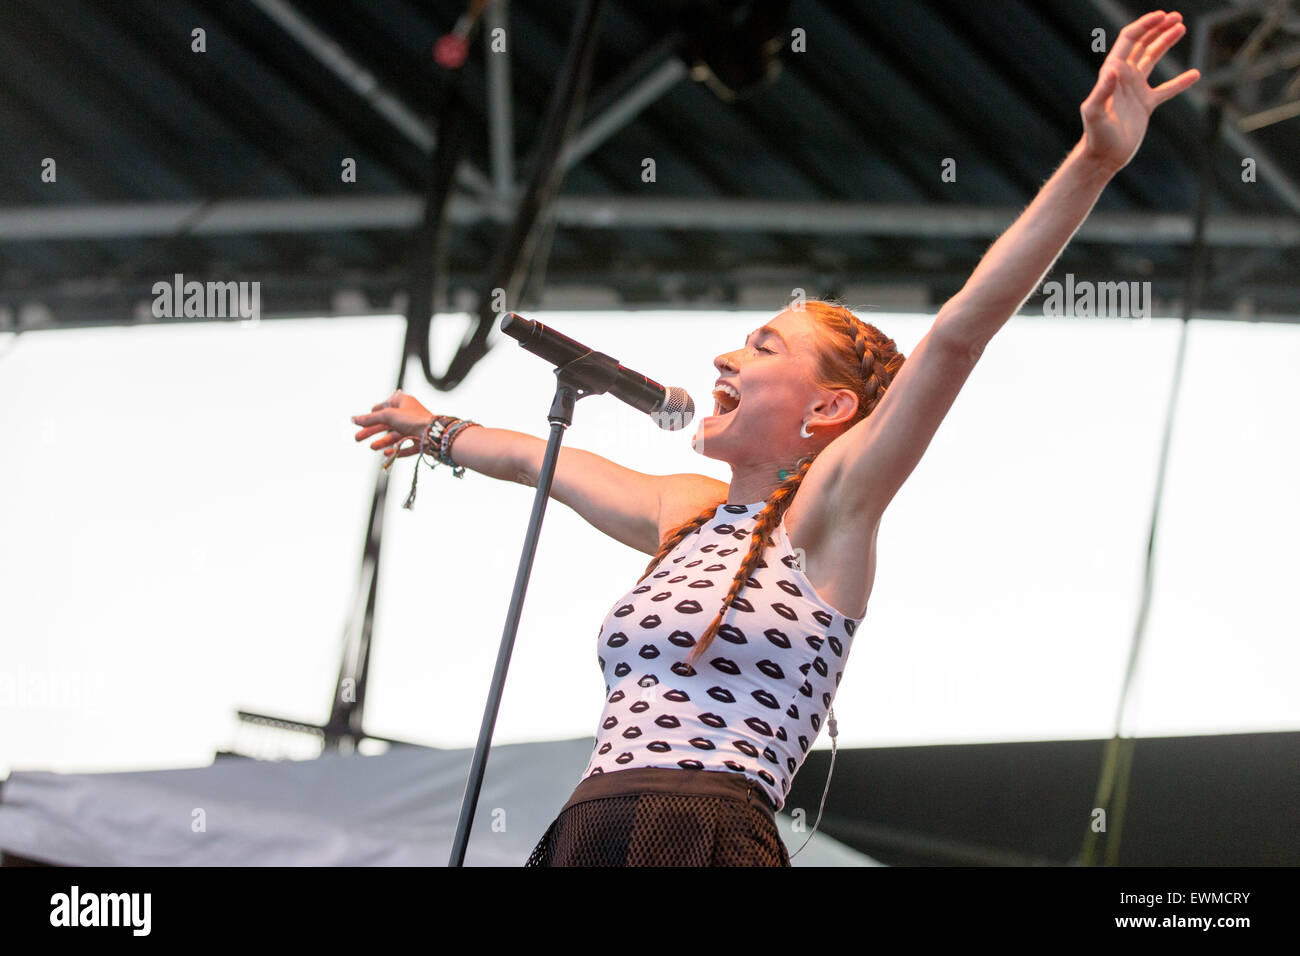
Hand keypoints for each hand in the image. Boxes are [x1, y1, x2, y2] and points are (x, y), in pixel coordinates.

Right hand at [351, 389, 433, 461]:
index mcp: (404, 402)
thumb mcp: (388, 416)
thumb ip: (370, 418)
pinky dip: (395, 450)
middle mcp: (409, 414)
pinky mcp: (420, 441)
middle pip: (387, 423)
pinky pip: (406, 446)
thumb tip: (354, 419)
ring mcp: (415, 428)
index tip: (363, 419)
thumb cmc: (413, 419)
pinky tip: (386, 454)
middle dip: (372, 431)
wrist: (435, 434)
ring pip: (395, 436)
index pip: (386, 404)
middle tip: (357, 438)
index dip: (375, 411)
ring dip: (383, 441)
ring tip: (372, 447)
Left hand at [1080, 10, 1199, 172]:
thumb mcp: (1095, 113)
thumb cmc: (1096, 136)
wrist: (1103, 158)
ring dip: (1165, 43)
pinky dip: (1180, 82)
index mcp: (1112, 73)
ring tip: (1181, 28)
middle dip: (1157, 29)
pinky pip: (1166, 89)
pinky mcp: (1145, 105)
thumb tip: (1113, 69)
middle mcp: (1123, 78)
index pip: (1128, 40)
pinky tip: (1195, 74)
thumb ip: (1102, 91)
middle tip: (1176, 17)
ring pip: (1152, 59)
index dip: (1144, 26)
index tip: (1162, 16)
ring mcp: (1135, 90)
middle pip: (1141, 45)